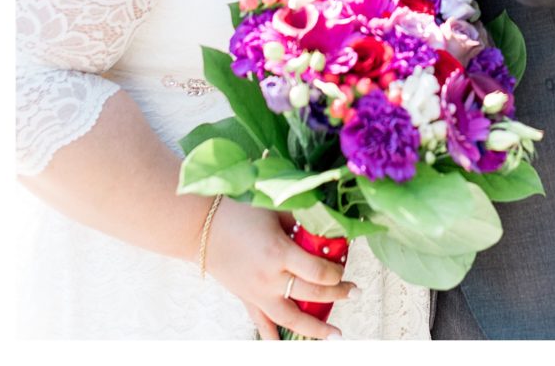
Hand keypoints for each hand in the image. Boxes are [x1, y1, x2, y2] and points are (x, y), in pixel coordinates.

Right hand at [203, 201, 354, 339]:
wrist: (200, 227)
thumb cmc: (239, 212)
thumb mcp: (276, 209)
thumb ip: (303, 220)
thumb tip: (330, 226)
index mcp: (278, 253)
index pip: (318, 272)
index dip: (337, 274)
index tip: (345, 268)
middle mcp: (269, 278)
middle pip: (311, 295)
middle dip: (337, 295)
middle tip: (354, 292)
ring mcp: (256, 293)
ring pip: (289, 319)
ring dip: (314, 329)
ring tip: (335, 335)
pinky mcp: (246, 298)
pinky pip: (262, 323)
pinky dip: (274, 336)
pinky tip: (287, 344)